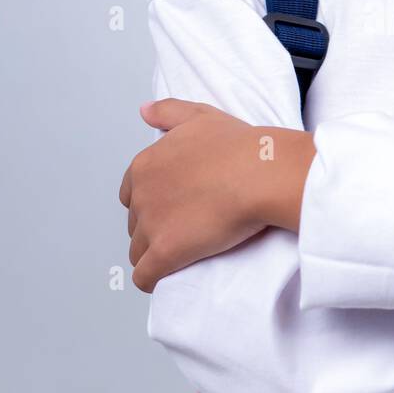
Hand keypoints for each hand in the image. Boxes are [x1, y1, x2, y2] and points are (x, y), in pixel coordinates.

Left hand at [119, 98, 271, 293]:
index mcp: (146, 164)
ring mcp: (152, 225)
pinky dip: (150, 280)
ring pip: (138, 251)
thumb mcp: (200, 116)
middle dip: (154, 229)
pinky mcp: (166, 252)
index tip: (176, 208)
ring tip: (179, 257)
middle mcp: (142, 194)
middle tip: (185, 230)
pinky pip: (145, 276)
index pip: (132, 194)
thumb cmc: (239, 146)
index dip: (153, 203)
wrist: (261, 172)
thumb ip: (167, 111)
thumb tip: (143, 112)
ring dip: (153, 256)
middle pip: (135, 223)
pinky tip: (163, 280)